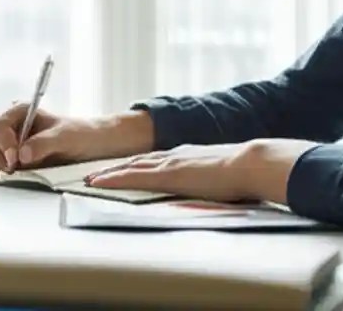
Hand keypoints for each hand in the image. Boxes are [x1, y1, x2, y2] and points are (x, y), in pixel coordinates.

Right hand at [0, 105, 153, 174]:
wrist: (96, 147)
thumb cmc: (82, 134)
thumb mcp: (65, 136)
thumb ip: (44, 143)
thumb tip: (23, 153)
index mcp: (20, 113)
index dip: (2, 141)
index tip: (14, 155)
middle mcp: (13, 128)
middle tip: (11, 168)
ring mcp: (12, 146)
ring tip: (7, 174)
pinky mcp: (16, 162)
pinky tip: (7, 177)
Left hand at [85, 139, 318, 204]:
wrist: (252, 162)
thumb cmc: (247, 172)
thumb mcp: (226, 173)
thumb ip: (217, 178)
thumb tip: (222, 187)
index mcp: (188, 156)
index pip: (155, 160)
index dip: (137, 165)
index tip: (123, 169)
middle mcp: (174, 155)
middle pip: (137, 161)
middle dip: (115, 167)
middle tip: (95, 174)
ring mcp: (169, 164)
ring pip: (129, 167)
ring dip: (108, 173)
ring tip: (90, 179)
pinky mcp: (166, 175)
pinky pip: (132, 177)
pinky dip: (113, 179)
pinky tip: (98, 183)